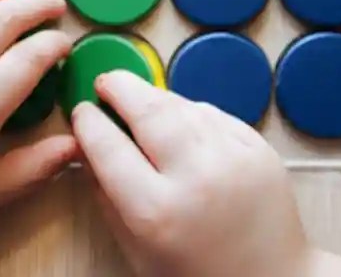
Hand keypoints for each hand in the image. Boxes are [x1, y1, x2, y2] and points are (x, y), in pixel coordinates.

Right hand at [72, 71, 311, 276]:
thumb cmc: (198, 275)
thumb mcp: (138, 252)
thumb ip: (108, 200)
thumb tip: (87, 150)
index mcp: (157, 212)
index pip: (108, 148)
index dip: (88, 123)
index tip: (81, 111)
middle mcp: (196, 177)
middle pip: (147, 110)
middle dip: (120, 87)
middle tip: (105, 82)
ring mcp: (233, 158)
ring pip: (183, 105)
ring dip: (156, 96)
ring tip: (139, 99)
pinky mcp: (259, 149)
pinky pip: (215, 114)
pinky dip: (191, 111)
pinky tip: (179, 119)